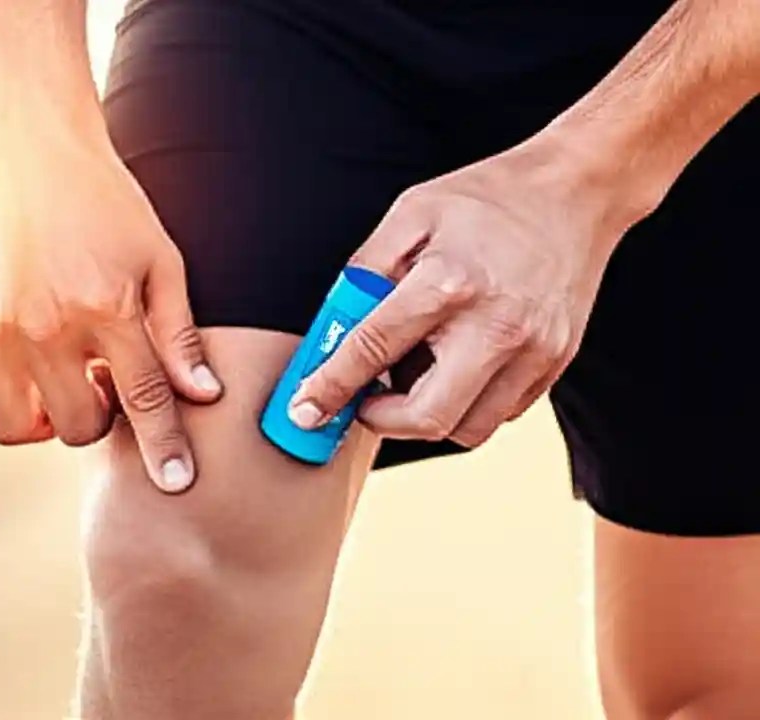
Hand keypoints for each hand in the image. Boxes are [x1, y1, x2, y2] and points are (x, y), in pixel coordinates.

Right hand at [0, 126, 222, 491]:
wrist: (27, 151)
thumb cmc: (104, 203)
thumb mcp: (159, 258)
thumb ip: (177, 333)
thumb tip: (202, 396)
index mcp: (104, 305)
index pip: (144, 399)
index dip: (165, 448)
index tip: (177, 484)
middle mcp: (42, 324)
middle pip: (75, 426)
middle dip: (96, 418)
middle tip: (100, 382)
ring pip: (12, 428)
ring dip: (41, 419)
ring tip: (57, 381)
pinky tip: (20, 364)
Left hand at [290, 140, 632, 447]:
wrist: (578, 190)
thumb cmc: (486, 200)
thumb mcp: (410, 216)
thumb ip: (366, 273)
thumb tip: (332, 329)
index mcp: (449, 283)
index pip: (373, 351)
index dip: (329, 388)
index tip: (303, 412)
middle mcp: (496, 327)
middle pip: (427, 417)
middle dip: (380, 420)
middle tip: (362, 400)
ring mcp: (534, 352)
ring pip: (466, 429)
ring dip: (424, 417)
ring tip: (410, 377)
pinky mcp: (555, 364)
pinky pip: (498, 413)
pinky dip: (464, 405)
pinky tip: (452, 368)